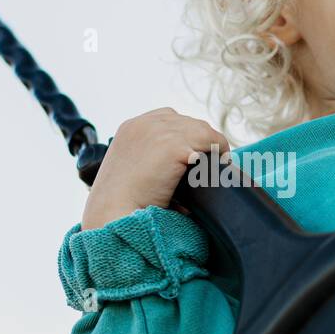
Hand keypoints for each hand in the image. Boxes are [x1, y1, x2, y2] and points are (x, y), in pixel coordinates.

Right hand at [80, 108, 230, 230]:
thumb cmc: (120, 203)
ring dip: (212, 145)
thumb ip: (149, 160)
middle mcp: (144, 124)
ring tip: (218, 162)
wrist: (113, 215)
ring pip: (201, 129)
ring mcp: (159, 132)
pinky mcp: (173, 146)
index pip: (168, 119)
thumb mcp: (129, 171)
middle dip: (199, 140)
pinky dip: (219, 150)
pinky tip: (221, 164)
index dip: (184, 135)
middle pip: (187, 122)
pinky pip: (210, 140)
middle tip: (211, 161)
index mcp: (131, 127)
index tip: (194, 153)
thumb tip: (180, 168)